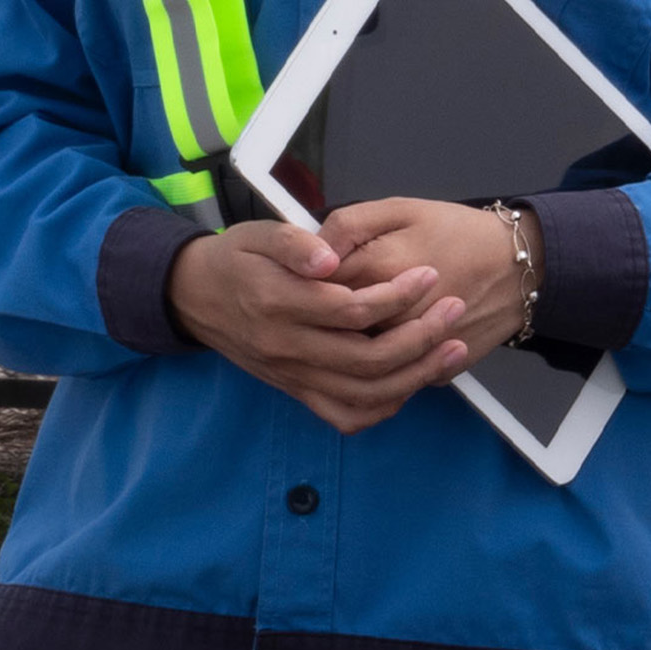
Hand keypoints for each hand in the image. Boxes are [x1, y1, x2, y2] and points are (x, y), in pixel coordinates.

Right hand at [162, 218, 473, 431]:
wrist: (196, 298)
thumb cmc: (236, 259)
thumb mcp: (258, 234)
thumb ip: (294, 242)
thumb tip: (330, 259)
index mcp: (279, 303)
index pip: (351, 310)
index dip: (398, 294)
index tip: (429, 274)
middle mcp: (287, 348)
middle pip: (367, 359)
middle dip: (422, 337)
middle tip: (454, 307)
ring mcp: (293, 376)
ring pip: (364, 394)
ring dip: (416, 375)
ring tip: (453, 347)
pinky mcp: (297, 392)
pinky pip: (346, 415)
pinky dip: (384, 405)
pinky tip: (413, 381)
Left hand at [325, 198, 537, 353]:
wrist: (519, 268)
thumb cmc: (458, 232)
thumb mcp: (401, 210)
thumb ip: (349, 225)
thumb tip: (312, 250)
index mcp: (377, 270)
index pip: (315, 288)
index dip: (306, 282)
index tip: (309, 275)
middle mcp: (392, 319)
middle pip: (333, 331)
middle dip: (322, 320)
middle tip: (328, 303)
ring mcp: (416, 354)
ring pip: (360, 364)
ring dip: (347, 351)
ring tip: (351, 328)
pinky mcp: (437, 374)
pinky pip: (393, 383)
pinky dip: (381, 372)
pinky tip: (380, 348)